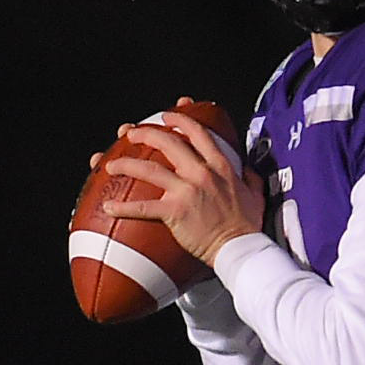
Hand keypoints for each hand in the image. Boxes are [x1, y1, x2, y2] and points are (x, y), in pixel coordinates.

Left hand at [102, 106, 263, 266]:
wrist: (240, 247)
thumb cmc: (248, 225)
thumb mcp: (255, 194)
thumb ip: (249, 177)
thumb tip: (248, 169)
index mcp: (220, 165)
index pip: (197, 133)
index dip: (179, 121)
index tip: (166, 117)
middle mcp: (201, 172)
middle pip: (168, 143)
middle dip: (146, 134)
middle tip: (130, 133)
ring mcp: (186, 191)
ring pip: (149, 169)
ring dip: (126, 164)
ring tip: (110, 165)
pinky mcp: (174, 212)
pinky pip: (142, 207)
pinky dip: (123, 207)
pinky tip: (108, 206)